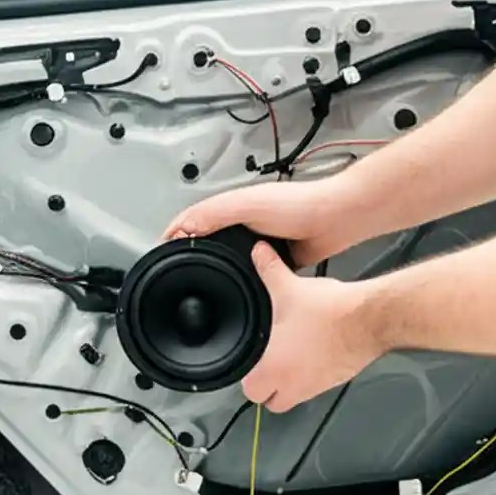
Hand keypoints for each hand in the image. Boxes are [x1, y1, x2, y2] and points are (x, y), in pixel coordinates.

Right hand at [162, 180, 353, 265]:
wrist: (335, 220)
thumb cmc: (298, 205)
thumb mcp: (247, 205)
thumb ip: (214, 214)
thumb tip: (181, 228)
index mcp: (231, 208)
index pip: (192, 221)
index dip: (173, 235)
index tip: (160, 252)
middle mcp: (242, 224)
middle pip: (206, 241)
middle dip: (189, 255)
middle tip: (174, 271)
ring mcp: (257, 243)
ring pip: (226, 258)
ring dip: (214, 269)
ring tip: (197, 283)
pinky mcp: (273, 260)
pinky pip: (249, 273)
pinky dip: (239, 280)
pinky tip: (234, 289)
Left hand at [241, 242, 386, 411]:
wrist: (370, 318)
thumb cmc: (330, 312)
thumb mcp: (290, 288)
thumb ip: (269, 270)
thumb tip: (259, 253)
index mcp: (275, 369)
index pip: (251, 392)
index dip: (249, 378)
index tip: (251, 363)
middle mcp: (296, 384)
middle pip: (273, 402)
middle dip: (269, 387)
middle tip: (269, 364)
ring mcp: (319, 385)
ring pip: (297, 395)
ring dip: (292, 381)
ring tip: (292, 353)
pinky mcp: (338, 379)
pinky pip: (319, 385)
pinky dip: (314, 373)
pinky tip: (315, 348)